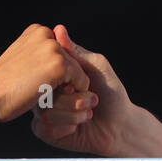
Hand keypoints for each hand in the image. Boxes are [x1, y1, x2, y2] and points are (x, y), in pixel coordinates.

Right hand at [0, 24, 89, 126]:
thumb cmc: (1, 83)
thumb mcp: (22, 59)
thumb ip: (40, 51)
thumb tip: (61, 37)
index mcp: (36, 30)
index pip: (62, 53)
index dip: (53, 72)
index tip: (34, 82)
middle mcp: (46, 34)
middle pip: (72, 61)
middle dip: (62, 79)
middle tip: (37, 90)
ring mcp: (53, 49)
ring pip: (78, 72)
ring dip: (67, 88)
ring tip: (42, 94)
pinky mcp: (60, 65)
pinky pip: (82, 82)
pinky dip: (74, 94)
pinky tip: (52, 98)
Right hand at [32, 25, 136, 156]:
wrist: (119, 126)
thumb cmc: (111, 93)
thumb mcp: (97, 67)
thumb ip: (76, 52)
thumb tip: (58, 29)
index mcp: (55, 73)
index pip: (44, 67)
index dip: (65, 77)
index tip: (83, 83)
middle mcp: (45, 89)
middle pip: (42, 90)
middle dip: (74, 97)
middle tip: (92, 98)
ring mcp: (42, 110)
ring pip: (45, 110)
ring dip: (74, 112)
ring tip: (88, 112)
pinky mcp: (44, 131)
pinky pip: (45, 127)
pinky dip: (68, 126)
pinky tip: (77, 127)